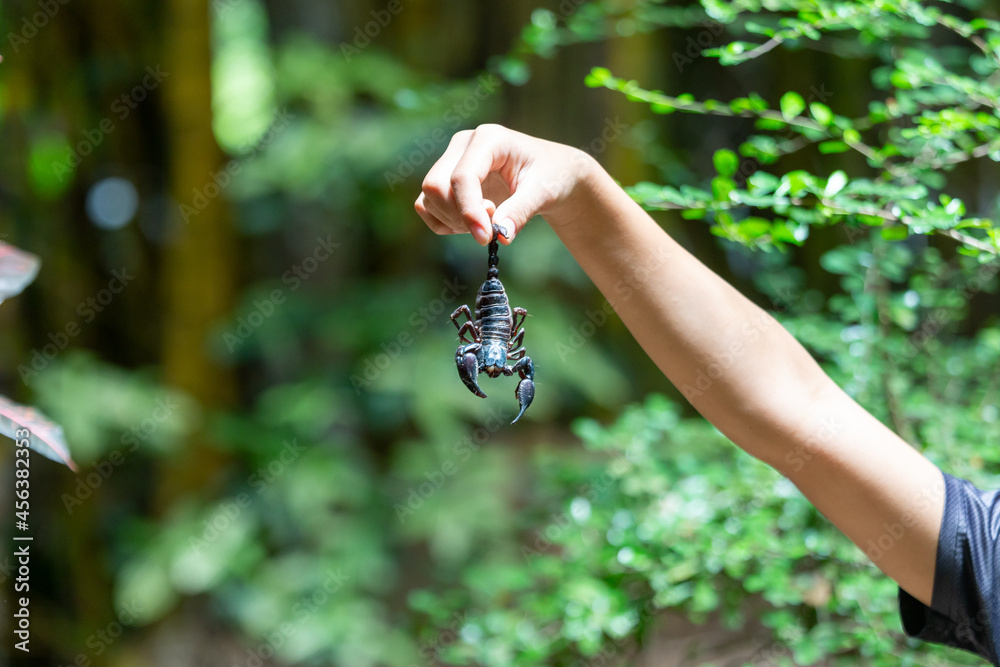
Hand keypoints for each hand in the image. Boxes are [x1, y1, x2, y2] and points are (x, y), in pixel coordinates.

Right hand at [414, 124, 598, 244]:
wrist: (551, 174)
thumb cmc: (551, 176)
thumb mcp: (544, 193)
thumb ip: (521, 212)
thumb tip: (502, 235)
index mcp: (489, 138)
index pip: (463, 176)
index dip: (469, 210)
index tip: (486, 238)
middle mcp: (463, 144)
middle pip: (436, 185)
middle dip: (460, 216)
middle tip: (491, 229)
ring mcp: (451, 160)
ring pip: (429, 197)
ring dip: (454, 221)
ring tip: (489, 222)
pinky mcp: (445, 178)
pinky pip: (426, 206)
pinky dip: (445, 223)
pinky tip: (473, 224)